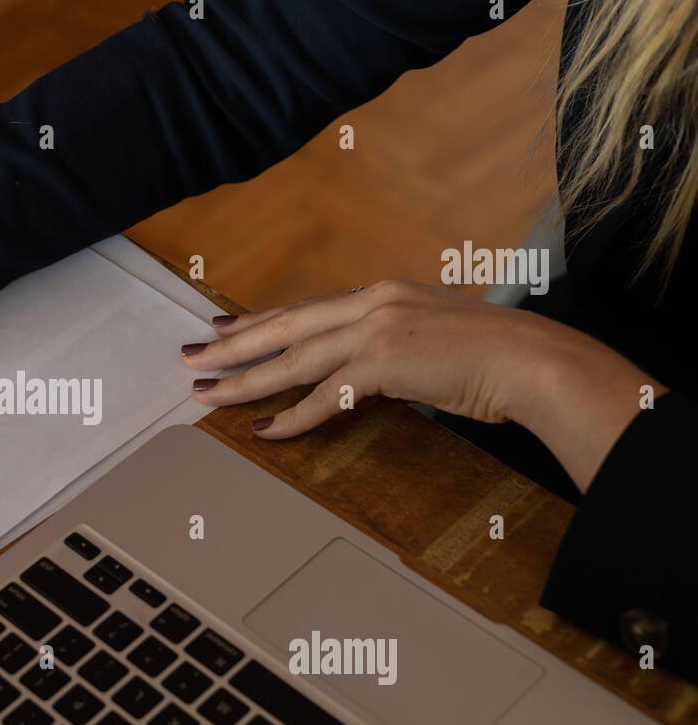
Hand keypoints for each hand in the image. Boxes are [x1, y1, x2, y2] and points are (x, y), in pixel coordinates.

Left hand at [182, 279, 657, 490]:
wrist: (533, 361)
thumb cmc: (490, 356)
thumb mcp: (429, 335)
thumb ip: (390, 343)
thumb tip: (362, 368)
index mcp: (379, 294)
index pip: (303, 308)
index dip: (257, 319)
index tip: (221, 326)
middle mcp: (370, 303)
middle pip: (283, 326)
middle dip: (231, 344)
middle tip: (190, 356)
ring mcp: (375, 330)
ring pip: (292, 359)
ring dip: (244, 381)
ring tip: (206, 394)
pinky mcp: (385, 362)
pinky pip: (325, 396)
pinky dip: (293, 417)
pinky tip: (265, 430)